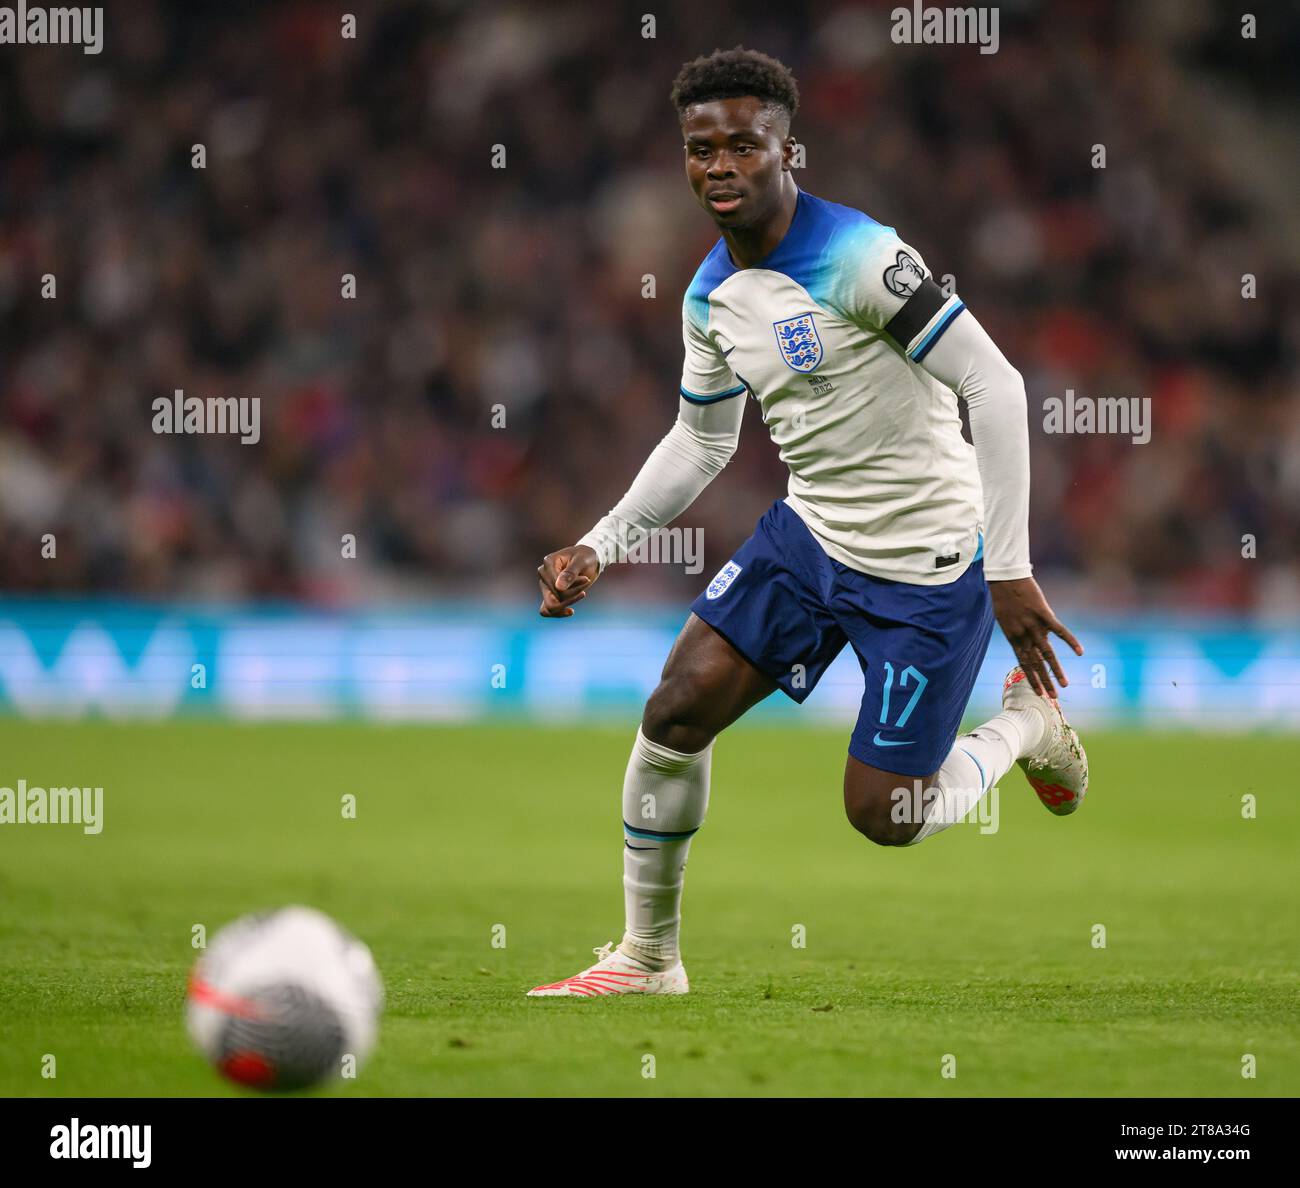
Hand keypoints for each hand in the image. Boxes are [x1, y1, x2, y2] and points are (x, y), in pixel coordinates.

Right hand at [537, 545, 600, 616]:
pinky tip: (571, 611)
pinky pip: (546, 610)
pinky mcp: (549, 593)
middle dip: (572, 595)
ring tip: (582, 593)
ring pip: (550, 606)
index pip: (555, 585)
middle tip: (586, 584)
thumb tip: (558, 588)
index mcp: (548, 563)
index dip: (573, 587)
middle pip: (552, 597)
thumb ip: (570, 573)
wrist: (588, 560)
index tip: (586, 579)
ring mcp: (545, 585)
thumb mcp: (581, 561)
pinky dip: (559, 613)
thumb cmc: (585, 557)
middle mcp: (543, 574)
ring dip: (569, 602)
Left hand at [988, 577, 1082, 699]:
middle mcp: (1024, 635)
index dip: (1032, 679)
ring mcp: (1034, 625)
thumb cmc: (1004, 597)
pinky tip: (1080, 652)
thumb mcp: (1005, 618)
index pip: (1024, 664)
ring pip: (1047, 653)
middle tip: (1052, 698)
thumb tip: (1031, 640)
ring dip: (1056, 670)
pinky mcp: (1044, 614)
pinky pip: (1059, 630)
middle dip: (1044, 682)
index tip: (1038, 694)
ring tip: (1064, 685)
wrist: (1004, 578)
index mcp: (1013, 638)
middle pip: (1035, 663)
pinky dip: (1070, 641)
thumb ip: (1018, 632)